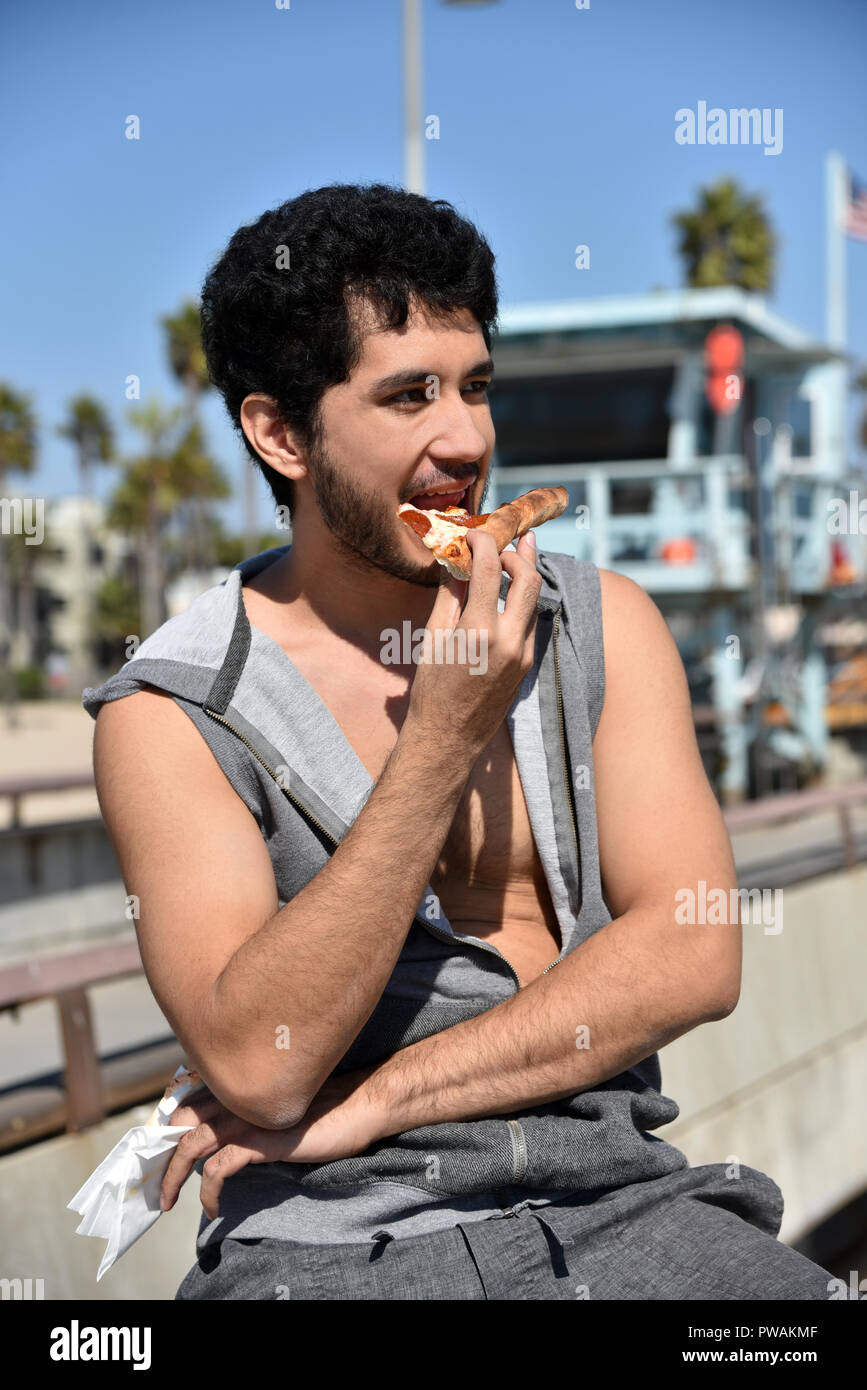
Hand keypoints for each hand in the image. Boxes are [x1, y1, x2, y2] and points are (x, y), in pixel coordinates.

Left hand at [160, 1066, 382, 1220]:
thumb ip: (250, 1110)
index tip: (162, 1154)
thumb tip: (225, 1136)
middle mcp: (236, 1096)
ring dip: (172, 1177)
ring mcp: (246, 1117)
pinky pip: (217, 1169)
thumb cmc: (324, 1106)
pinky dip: (207, 1193)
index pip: (189, 1101)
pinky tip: (212, 1208)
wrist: (356, 1106)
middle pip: (180, 1121)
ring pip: (190, 1145)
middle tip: (159, 1180)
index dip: (170, 1128)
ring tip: (167, 1201)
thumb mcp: (277, 1106)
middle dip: (163, 1153)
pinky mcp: (259, 1140)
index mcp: (239, 1085)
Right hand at [406, 529, 541, 756]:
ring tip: (514, 557)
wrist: (449, 737)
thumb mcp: (433, 639)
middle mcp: (508, 640)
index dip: (484, 542)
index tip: (476, 533)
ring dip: (525, 576)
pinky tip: (510, 594)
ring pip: (534, 601)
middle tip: (507, 541)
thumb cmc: (432, 690)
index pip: (489, 569)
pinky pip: (531, 623)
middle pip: (528, 579)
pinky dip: (522, 602)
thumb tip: (454, 563)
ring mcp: (523, 654)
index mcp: (478, 631)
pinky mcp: (528, 665)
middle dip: (519, 554)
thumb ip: (448, 597)